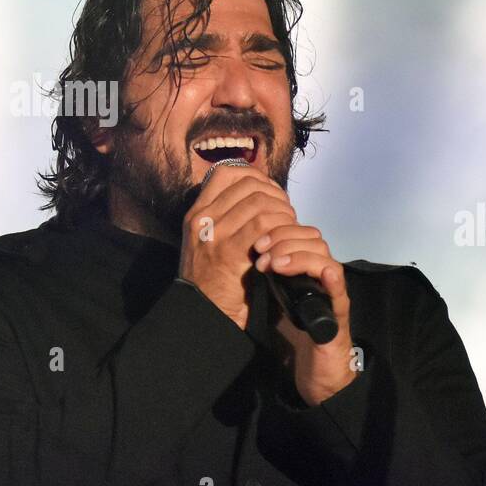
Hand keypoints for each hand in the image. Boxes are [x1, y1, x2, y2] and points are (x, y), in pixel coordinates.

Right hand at [179, 163, 298, 330]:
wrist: (204, 313)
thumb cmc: (214, 280)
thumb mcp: (210, 241)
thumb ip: (228, 217)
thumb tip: (263, 195)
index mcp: (197, 212)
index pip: (227, 172)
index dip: (256, 176)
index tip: (271, 193)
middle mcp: (203, 218)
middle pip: (249, 185)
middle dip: (276, 196)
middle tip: (287, 214)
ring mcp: (214, 233)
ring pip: (260, 202)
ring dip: (282, 212)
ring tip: (288, 228)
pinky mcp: (229, 251)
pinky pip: (264, 225)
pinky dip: (281, 228)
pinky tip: (285, 240)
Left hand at [254, 226, 357, 406]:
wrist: (316, 373)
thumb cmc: (296, 339)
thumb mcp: (273, 305)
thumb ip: (265, 285)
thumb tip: (240, 265)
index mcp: (304, 272)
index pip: (297, 235)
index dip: (277, 231)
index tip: (256, 243)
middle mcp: (320, 276)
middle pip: (311, 239)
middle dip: (283, 239)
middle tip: (261, 251)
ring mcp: (331, 292)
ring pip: (324, 257)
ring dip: (298, 254)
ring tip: (275, 265)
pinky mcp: (338, 313)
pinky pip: (338, 287)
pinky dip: (329, 274)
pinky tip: (318, 271)